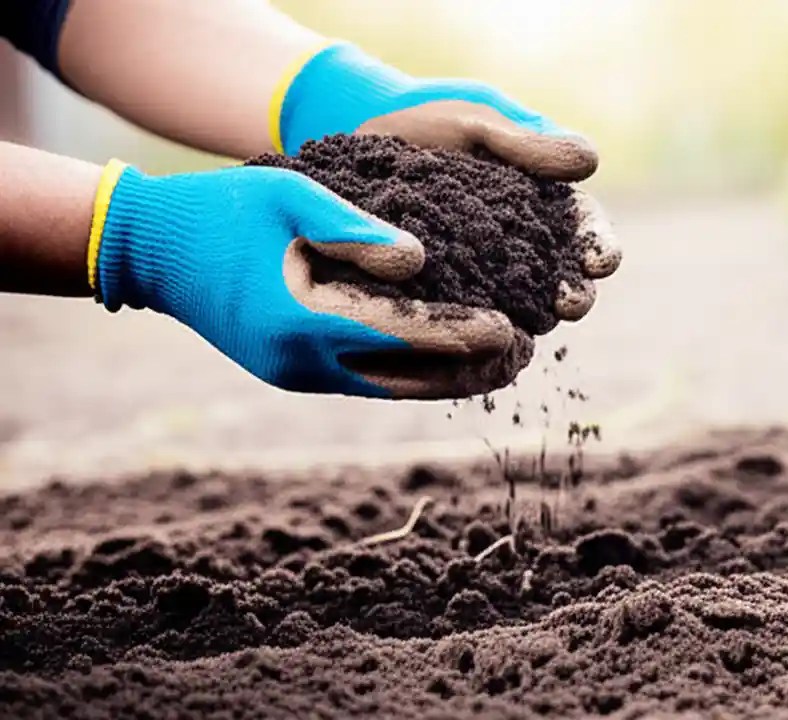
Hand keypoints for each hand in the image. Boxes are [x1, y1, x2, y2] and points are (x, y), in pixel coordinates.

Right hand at [90, 161, 531, 398]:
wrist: (152, 248)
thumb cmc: (225, 208)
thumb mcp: (292, 195)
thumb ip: (354, 228)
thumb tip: (421, 261)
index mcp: (302, 319)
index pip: (403, 337)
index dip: (462, 337)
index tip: (514, 331)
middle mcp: (301, 362)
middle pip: (407, 381)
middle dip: (470, 372)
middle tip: (528, 355)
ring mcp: (294, 375)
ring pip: (390, 390)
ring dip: (448, 381)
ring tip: (504, 363)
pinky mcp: (291, 373)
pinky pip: (366, 381)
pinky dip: (412, 373)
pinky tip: (450, 360)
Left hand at [272, 43, 620, 320]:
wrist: (359, 144)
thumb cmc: (429, 128)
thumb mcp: (477, 125)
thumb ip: (528, 143)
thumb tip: (591, 162)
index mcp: (548, 206)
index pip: (588, 232)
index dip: (599, 247)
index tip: (600, 260)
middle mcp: (528, 250)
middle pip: (569, 281)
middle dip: (576, 294)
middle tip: (568, 302)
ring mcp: (490, 281)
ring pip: (528, 311)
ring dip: (538, 321)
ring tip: (537, 326)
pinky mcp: (450, 302)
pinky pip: (476, 326)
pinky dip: (486, 338)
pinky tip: (488, 344)